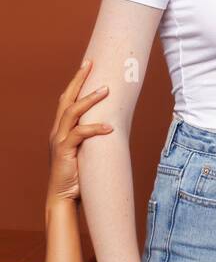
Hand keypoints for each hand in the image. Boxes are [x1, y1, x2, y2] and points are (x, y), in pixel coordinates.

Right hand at [46, 59, 112, 208]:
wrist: (63, 197)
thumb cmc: (77, 175)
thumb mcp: (84, 150)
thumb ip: (91, 137)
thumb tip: (112, 124)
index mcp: (60, 129)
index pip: (66, 100)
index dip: (75, 82)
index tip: (86, 66)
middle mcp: (57, 132)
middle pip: (66, 99)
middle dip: (78, 80)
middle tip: (89, 64)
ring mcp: (59, 141)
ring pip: (72, 113)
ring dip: (89, 100)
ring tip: (106, 89)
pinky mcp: (65, 152)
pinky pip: (79, 135)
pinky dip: (94, 129)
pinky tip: (109, 127)